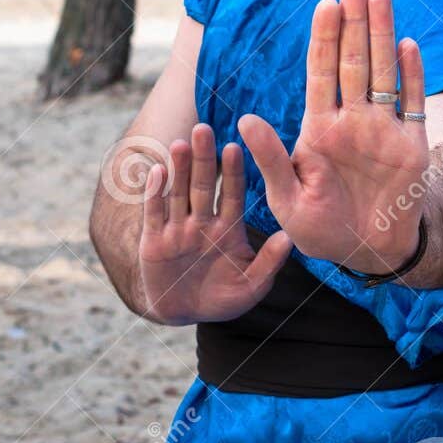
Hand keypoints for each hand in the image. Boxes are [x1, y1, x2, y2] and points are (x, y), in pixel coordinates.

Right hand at [137, 123, 292, 324]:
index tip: (235, 147)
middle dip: (203, 158)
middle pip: (202, 185)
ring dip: (178, 168)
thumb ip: (268, 263)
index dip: (232, 171)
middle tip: (204, 129)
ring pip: (178, 193)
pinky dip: (154, 193)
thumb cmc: (223, 299)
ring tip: (180, 143)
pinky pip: (154, 212)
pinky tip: (157, 171)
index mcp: (227, 228)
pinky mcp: (153, 240)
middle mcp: (202, 222)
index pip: (231, 193)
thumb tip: (288, 238)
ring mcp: (177, 229)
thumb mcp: (251, 285)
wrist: (184, 314)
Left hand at [237, 0, 430, 276]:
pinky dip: (411, 76)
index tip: (325, 3)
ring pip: (381, 72)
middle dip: (354, 20)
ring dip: (382, 34)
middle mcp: (352, 120)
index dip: (322, 37)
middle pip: (352, 60)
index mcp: (319, 128)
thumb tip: (243, 118)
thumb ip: (270, 158)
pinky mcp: (412, 146)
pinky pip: (413, 103)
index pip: (320, 72)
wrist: (366, 253)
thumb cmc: (319, 228)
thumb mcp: (285, 198)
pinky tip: (408, 45)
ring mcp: (383, 129)